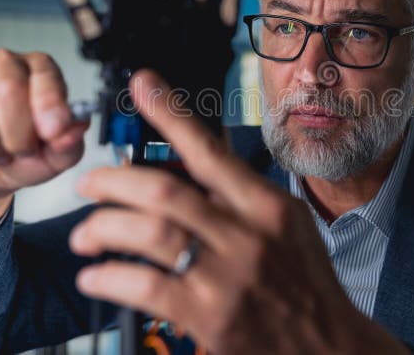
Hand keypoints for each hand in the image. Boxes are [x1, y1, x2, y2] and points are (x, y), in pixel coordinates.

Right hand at [0, 49, 88, 249]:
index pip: (44, 74)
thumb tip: (75, 129)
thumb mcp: (56, 157)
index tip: (53, 130)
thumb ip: (70, 143)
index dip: (49, 103)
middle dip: (21, 135)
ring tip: (1, 150)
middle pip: (10, 90)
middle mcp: (4, 63)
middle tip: (25, 150)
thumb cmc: (24, 155)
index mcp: (40, 68)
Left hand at [69, 70, 408, 354]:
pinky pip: (144, 286)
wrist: (328, 346)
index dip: (170, 114)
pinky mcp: (209, 318)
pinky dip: (109, 278)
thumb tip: (191, 162)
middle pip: (164, 190)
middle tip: (89, 184)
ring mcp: (228, 276)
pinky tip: (95, 277)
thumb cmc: (305, 284)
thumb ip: (242, 195)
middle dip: (113, 181)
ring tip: (85, 235)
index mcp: (267, 205)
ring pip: (148, 233)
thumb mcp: (288, 226)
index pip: (211, 150)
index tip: (142, 84)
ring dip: (103, 228)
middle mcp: (248, 234)